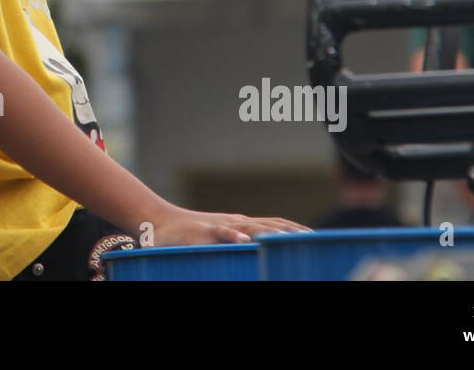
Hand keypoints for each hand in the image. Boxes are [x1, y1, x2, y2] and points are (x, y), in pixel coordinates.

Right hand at [144, 205, 311, 246]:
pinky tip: (245, 241)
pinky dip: (233, 236)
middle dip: (288, 231)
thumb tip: (255, 249)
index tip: (313, 235)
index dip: (292, 228)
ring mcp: (219, 226)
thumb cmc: (190, 236)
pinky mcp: (202, 232)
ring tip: (287, 239)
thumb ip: (236, 242)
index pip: (272, 223)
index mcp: (240, 225)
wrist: (160, 224)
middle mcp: (234, 223)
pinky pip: (220, 233)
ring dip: (268, 232)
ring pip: (248, 227)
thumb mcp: (218, 237)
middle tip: (310, 238)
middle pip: (267, 224)